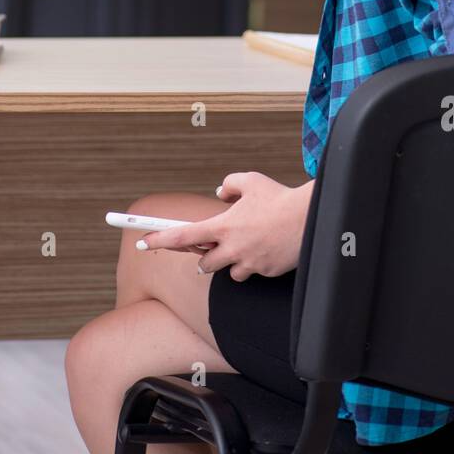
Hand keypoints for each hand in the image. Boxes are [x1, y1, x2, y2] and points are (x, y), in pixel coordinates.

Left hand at [138, 172, 314, 280]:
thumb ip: (229, 185)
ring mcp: (249, 262)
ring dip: (231, 261)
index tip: (142, 242)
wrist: (310, 217)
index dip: (160, 240)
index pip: (183, 236)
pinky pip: (251, 272)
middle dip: (206, 257)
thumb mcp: (251, 181)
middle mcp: (232, 247)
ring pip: (229, 272)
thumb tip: (220, 194)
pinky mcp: (265, 272)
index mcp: (224, 225)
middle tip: (216, 244)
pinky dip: (254, 264)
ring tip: (248, 244)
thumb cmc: (279, 197)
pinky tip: (267, 249)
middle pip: (204, 263)